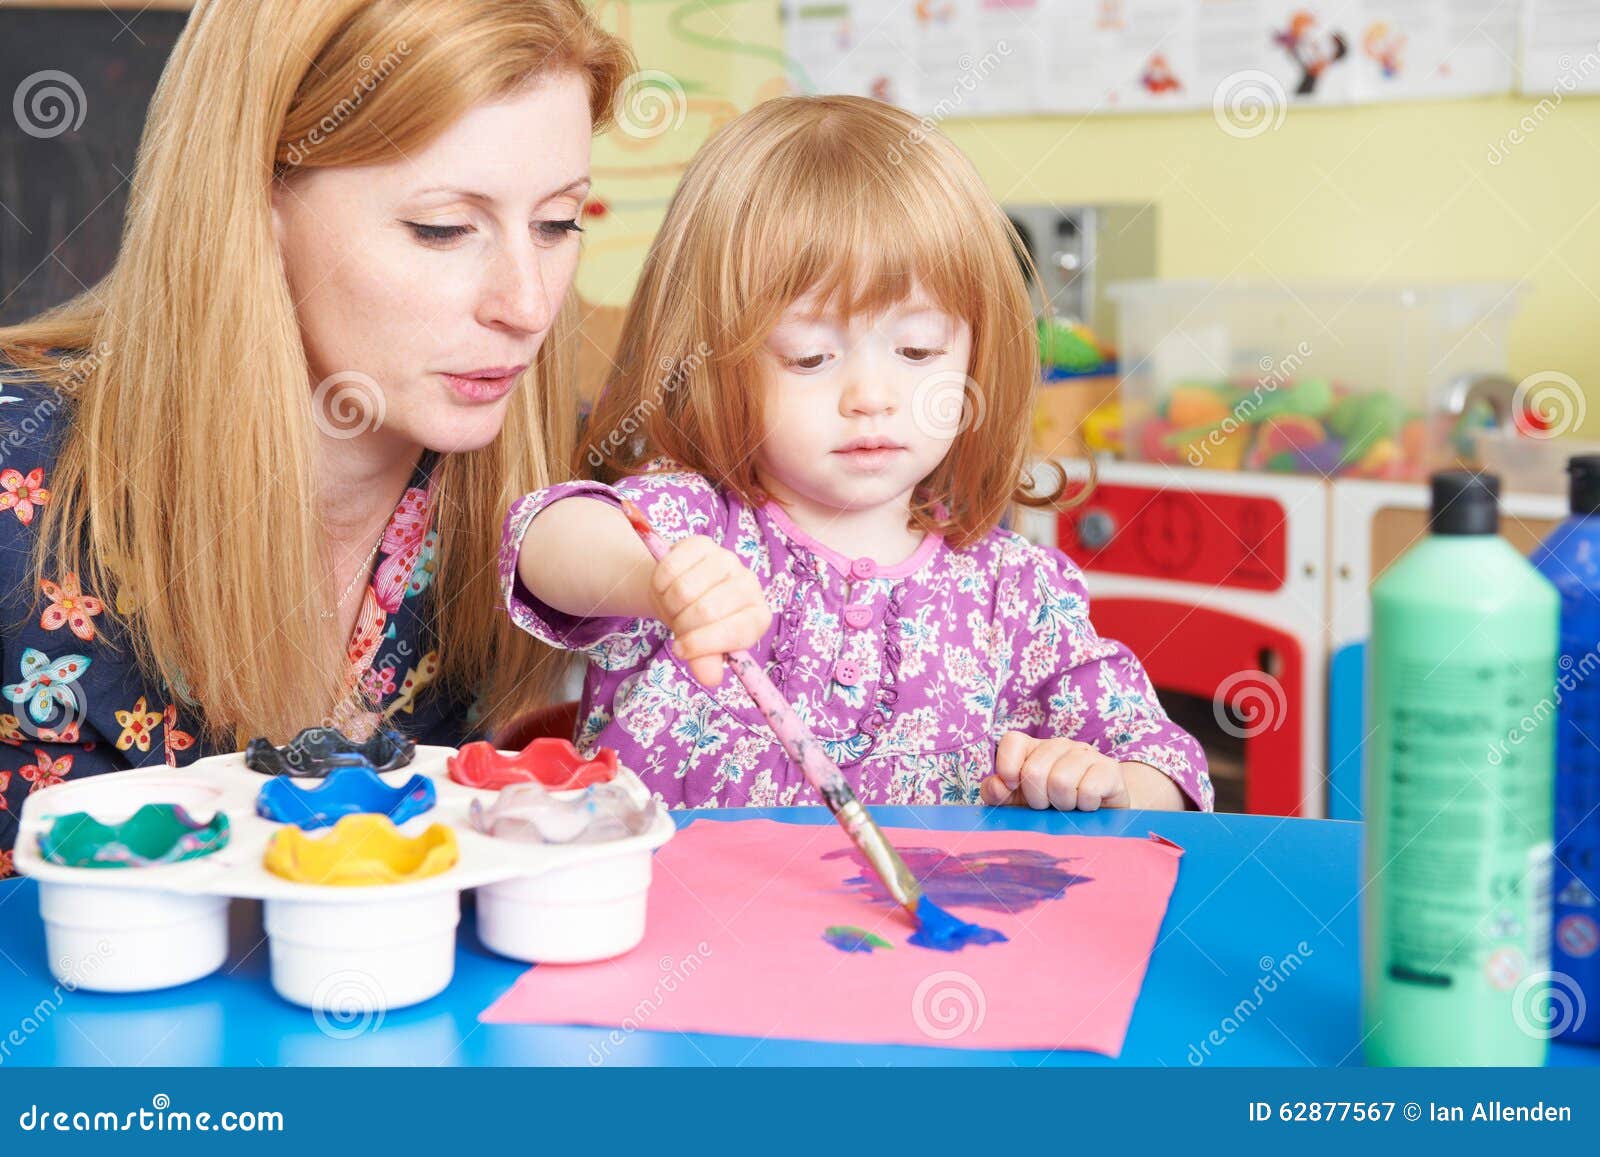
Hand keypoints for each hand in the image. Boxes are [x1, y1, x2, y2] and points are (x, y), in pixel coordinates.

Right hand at [650, 535, 772, 687]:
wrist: (680, 592)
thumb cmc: (697, 625)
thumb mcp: (703, 648)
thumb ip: (707, 662)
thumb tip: (710, 679)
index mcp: (757, 616)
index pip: (736, 631)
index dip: (703, 644)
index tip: (681, 650)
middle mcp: (749, 584)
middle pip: (706, 611)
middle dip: (682, 625)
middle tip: (677, 625)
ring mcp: (727, 560)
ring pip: (685, 590)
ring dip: (669, 604)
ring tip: (673, 607)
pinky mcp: (702, 544)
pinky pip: (671, 567)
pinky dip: (660, 583)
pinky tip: (665, 587)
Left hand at [980, 732, 1183, 810]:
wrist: (1100, 817)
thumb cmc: (1053, 808)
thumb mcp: (1020, 803)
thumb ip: (998, 793)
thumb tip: (997, 785)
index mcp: (1033, 748)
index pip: (1012, 741)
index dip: (1008, 768)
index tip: (1015, 789)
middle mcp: (1059, 745)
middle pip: (1034, 770)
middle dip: (1037, 799)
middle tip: (1048, 805)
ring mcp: (1085, 754)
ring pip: (1061, 781)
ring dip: (1062, 805)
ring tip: (1069, 806)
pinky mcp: (1109, 769)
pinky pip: (1088, 790)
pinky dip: (1084, 806)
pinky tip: (1087, 806)